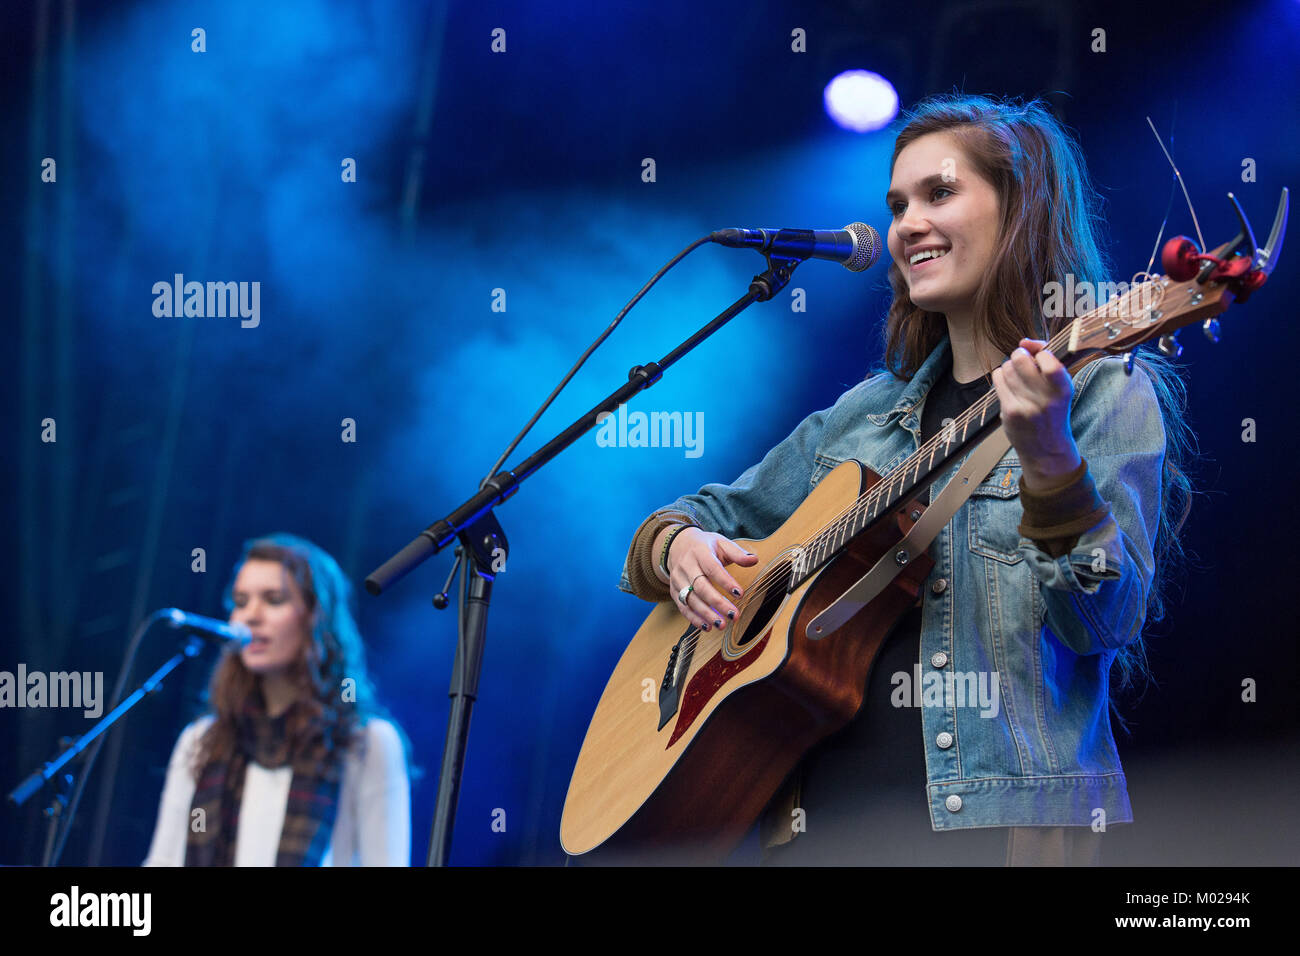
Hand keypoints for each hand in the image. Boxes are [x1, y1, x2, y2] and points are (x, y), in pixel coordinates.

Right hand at [661, 528, 758, 630]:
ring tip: (722, 625)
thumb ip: (737, 553)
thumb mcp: (721, 543)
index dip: (725, 582)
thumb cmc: (704, 546)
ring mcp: (678, 579)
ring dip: (706, 614)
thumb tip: (754, 560)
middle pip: (701, 587)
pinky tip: (707, 627)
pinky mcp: (674, 590)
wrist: (678, 545)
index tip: (740, 594)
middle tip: (733, 615)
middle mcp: (686, 566)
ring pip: (690, 599)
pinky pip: (683, 607)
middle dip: (717, 603)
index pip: (712, 568)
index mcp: (700, 552)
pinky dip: (694, 619)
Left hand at [990, 338, 1081, 490]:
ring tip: (1016, 375)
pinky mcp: (1010, 412)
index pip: (1048, 360)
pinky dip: (1001, 377)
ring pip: (1006, 369)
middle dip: (1019, 355)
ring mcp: (1026, 406)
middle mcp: (1046, 399)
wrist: (1047, 449)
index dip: (1039, 353)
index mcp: (1064, 389)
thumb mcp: (1060, 387)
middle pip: (1020, 360)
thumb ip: (1046, 359)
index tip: (1040, 358)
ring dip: (1009, 367)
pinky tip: (1008, 384)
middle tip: (1022, 360)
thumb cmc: (1053, 411)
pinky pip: (998, 381)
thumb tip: (1024, 341)